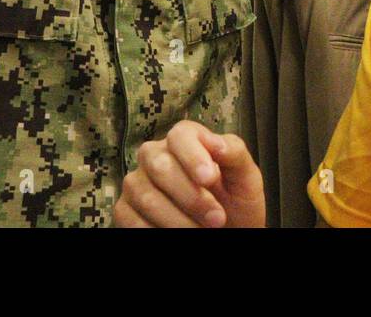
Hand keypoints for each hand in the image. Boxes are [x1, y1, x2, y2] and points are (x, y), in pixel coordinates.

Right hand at [114, 120, 265, 227]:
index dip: (193, 156)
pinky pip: (131, 220)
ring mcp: (137, 183)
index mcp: (185, 139)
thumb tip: (216, 142)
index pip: (180, 135)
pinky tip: (177, 235)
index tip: (210, 179)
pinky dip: (158, 231)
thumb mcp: (246, 176)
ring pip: (147, 197)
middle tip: (217, 218)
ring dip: (178, 220)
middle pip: (160, 166)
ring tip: (203, 231)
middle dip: (191, 196)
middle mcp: (154, 155)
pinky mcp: (125, 210)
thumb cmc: (235, 200)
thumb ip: (234, 153)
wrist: (227, 231)